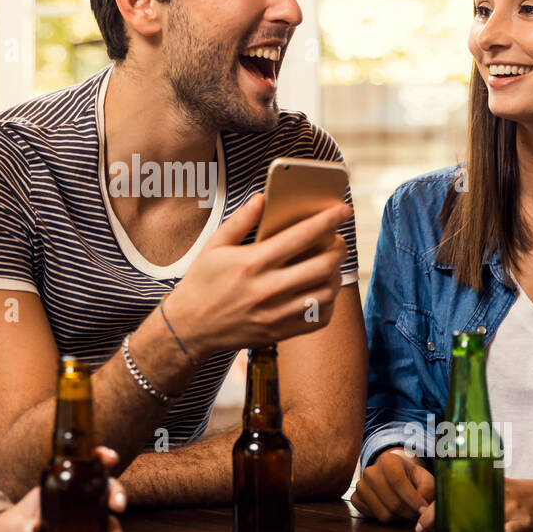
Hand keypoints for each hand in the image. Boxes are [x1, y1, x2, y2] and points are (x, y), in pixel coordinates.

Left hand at [0, 446, 126, 531]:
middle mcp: (74, 503)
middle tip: (117, 508)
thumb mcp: (14, 527)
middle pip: (102, 492)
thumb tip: (33, 529)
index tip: (110, 459)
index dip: (99, 459)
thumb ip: (22, 528)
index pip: (83, 468)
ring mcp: (79, 525)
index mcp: (58, 489)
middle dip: (115, 495)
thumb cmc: (10, 529)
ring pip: (105, 521)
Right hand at [167, 194, 350, 358]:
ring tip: (329, 266)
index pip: (301, 236)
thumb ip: (240, 221)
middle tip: (337, 241)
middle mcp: (268, 289)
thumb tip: (262, 199)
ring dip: (335, 275)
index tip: (343, 210)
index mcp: (253, 262)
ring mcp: (276, 314)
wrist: (189, 328)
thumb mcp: (213, 247)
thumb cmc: (201, 283)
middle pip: (322, 265)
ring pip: (326, 292)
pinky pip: (319, 318)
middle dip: (337, 248)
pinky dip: (328, 303)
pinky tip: (321, 291)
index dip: (327, 221)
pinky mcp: (280, 332)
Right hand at [351, 447, 433, 522]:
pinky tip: (393, 512)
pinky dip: (386, 519)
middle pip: (392, 503)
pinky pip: (372, 517)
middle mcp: (370, 471)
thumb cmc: (412, 478)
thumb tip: (423, 510)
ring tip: (407, 512)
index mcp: (388, 460)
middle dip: (409, 513)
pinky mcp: (355, 498)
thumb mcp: (425, 479)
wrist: (393, 475)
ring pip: (383, 514)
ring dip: (399, 518)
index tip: (424, 511)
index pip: (398, 483)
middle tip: (418, 515)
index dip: (413, 500)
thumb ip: (428, 491)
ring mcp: (360, 485)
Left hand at [413, 476, 532, 531]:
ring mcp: (509, 508)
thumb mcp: (493, 486)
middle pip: (460, 505)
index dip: (432, 508)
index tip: (418, 522)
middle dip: (437, 517)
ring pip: (481, 519)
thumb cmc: (518, 493)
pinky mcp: (525, 521)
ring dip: (461, 531)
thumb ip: (473, 493)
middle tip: (420, 529)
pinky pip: (510, 530)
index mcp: (484, 485)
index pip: (452, 493)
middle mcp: (493, 494)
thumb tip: (442, 507)